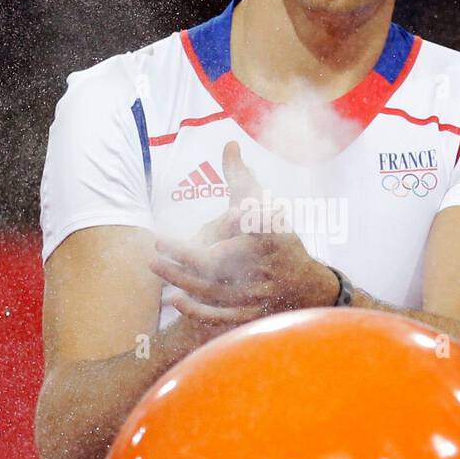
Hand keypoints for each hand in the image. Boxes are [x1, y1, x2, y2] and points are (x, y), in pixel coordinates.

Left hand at [149, 142, 339, 326]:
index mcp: (273, 237)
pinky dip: (197, 309)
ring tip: (155, 265)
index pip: (264, 225)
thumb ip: (242, 178)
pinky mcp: (249, 314)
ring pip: (215, 288)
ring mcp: (257, 293)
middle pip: (226, 261)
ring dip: (182, 278)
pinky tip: (173, 299)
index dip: (253, 217)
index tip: (235, 212)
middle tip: (159, 243)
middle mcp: (266, 265)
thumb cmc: (277, 239)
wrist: (304, 286)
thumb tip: (228, 143)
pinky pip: (220, 315)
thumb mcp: (265, 207)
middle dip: (190, 254)